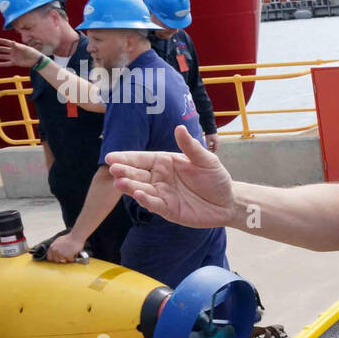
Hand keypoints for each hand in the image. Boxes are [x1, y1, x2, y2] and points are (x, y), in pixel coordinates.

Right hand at [0, 37, 43, 69]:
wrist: (36, 60)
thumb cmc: (31, 52)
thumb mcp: (25, 48)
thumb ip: (18, 46)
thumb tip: (12, 42)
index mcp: (15, 46)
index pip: (6, 42)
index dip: (0, 41)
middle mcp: (13, 51)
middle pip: (3, 49)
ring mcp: (14, 57)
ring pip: (4, 56)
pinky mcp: (15, 62)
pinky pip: (8, 63)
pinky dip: (4, 64)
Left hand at [45, 232, 84, 262]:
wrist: (76, 236)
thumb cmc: (69, 238)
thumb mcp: (58, 241)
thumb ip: (55, 247)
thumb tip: (55, 251)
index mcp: (52, 247)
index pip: (49, 257)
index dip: (54, 258)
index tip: (58, 258)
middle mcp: (55, 251)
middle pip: (56, 260)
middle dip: (61, 259)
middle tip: (65, 257)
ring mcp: (61, 254)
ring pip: (63, 261)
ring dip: (67, 259)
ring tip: (70, 255)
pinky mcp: (67, 256)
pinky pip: (70, 260)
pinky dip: (73, 258)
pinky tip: (74, 254)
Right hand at [106, 124, 234, 227]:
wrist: (228, 202)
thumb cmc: (215, 178)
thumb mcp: (206, 160)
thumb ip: (191, 147)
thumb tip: (179, 128)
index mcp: (165, 162)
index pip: (141, 159)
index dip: (126, 158)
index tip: (110, 157)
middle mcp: (159, 178)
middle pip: (137, 174)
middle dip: (124, 172)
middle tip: (113, 169)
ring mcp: (162, 194)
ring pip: (141, 189)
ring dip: (130, 187)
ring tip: (119, 183)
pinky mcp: (168, 210)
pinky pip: (154, 204)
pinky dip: (146, 200)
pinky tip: (138, 194)